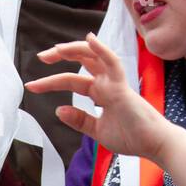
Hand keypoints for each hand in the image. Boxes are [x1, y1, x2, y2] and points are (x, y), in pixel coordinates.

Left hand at [26, 32, 172, 163]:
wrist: (153, 145)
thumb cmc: (131, 137)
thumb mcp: (98, 130)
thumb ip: (80, 120)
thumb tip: (59, 110)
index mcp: (100, 92)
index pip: (72, 81)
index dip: (51, 82)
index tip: (32, 86)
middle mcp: (106, 83)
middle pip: (81, 61)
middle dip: (60, 56)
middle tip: (41, 57)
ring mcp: (114, 83)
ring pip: (93, 57)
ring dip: (74, 49)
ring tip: (55, 49)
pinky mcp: (122, 88)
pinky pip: (113, 63)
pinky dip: (102, 50)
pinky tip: (89, 40)